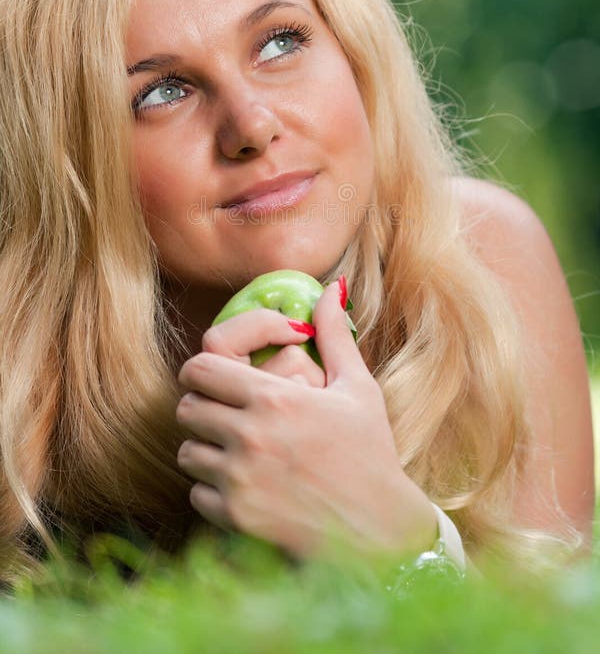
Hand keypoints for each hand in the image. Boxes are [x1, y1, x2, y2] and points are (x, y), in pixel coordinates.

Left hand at [176, 280, 436, 559]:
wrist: (378, 528)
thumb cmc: (370, 451)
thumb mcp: (357, 387)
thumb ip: (335, 335)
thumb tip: (331, 290)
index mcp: (274, 397)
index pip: (200, 367)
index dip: (205, 369)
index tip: (223, 376)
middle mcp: (249, 434)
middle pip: (186, 407)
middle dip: (202, 406)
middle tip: (226, 412)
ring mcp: (239, 477)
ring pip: (187, 452)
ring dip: (206, 448)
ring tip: (237, 449)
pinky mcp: (236, 515)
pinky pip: (196, 493)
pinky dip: (213, 489)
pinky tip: (245, 484)